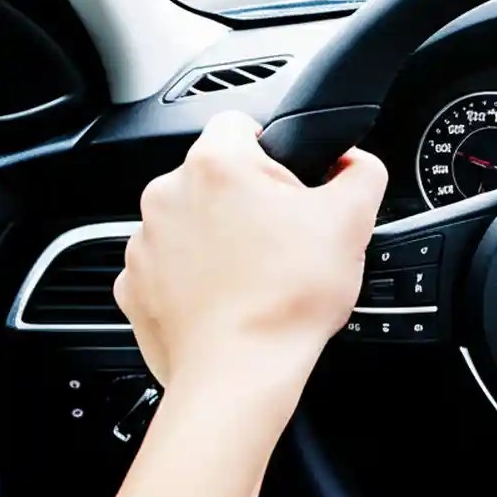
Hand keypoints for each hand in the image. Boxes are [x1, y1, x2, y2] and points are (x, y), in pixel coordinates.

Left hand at [114, 111, 387, 389]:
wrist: (241, 373)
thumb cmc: (288, 299)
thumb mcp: (353, 220)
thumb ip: (362, 171)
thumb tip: (355, 162)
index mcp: (218, 164)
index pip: (242, 122)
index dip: (275, 151)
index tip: (292, 186)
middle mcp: (167, 194)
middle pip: (216, 176)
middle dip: (249, 200)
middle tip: (285, 239)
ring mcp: (143, 242)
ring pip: (191, 222)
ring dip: (220, 238)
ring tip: (258, 275)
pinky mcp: (134, 286)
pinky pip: (169, 267)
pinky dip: (195, 278)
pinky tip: (230, 298)